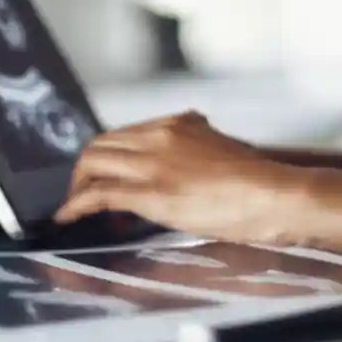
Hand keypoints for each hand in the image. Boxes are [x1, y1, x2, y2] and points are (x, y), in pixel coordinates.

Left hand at [54, 112, 309, 245]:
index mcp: (178, 124)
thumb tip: (193, 160)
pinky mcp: (151, 193)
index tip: (107, 174)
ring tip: (74, 207)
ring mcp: (153, 163)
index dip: (109, 156)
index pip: (125, 133)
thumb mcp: (224, 151)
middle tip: (83, 192)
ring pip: (92, 163)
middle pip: (100, 144)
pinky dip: (75, 205)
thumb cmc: (259, 183)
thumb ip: (200, 149)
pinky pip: (99, 194)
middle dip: (85, 169)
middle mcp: (159, 136)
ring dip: (76, 186)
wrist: (274, 194)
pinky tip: (67, 217)